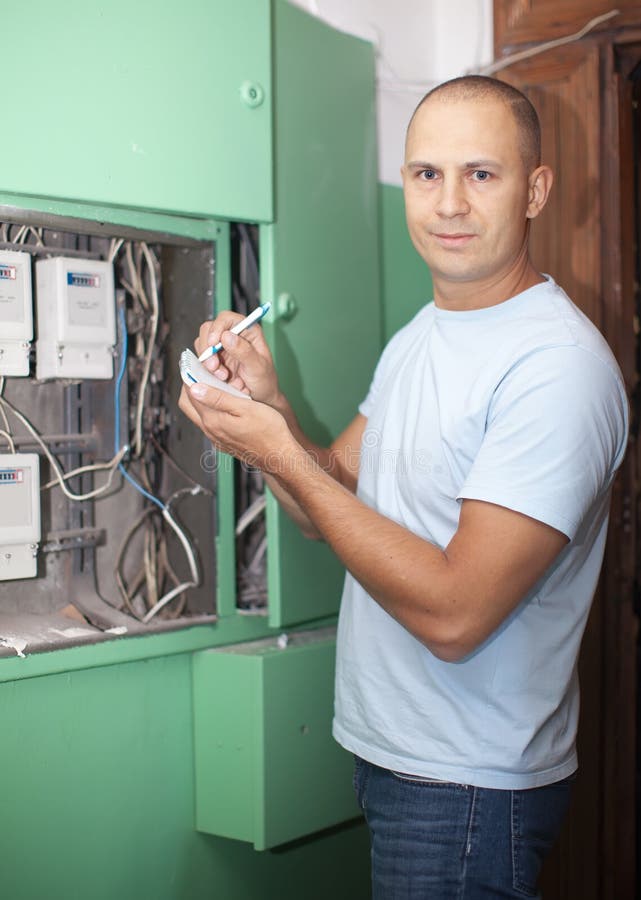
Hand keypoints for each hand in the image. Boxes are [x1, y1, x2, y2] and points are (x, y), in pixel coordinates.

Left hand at [178, 380, 297, 473]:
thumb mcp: (245, 408)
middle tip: (201, 373)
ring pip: (197, 414)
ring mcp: (216, 438)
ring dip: (201, 399)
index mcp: (213, 420)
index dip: (192, 375)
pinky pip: (208, 423)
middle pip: (187, 405)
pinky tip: (225, 404)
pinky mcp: (223, 443)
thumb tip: (195, 388)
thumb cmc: (269, 431)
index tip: (197, 364)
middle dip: (190, 387)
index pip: (191, 393)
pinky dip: (210, 410)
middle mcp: (210, 431)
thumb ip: (218, 398)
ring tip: (215, 386)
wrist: (279, 456)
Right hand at [195, 312, 280, 405]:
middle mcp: (233, 335)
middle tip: (214, 367)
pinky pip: (202, 360)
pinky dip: (207, 370)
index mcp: (247, 330)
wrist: (261, 398)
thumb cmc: (265, 381)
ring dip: (207, 361)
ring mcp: (222, 347)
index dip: (217, 328)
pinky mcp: (214, 359)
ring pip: (203, 345)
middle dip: (208, 348)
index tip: (213, 343)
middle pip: (209, 330)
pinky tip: (220, 379)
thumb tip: (227, 336)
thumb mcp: (258, 367)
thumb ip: (244, 351)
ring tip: (222, 376)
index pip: (226, 318)